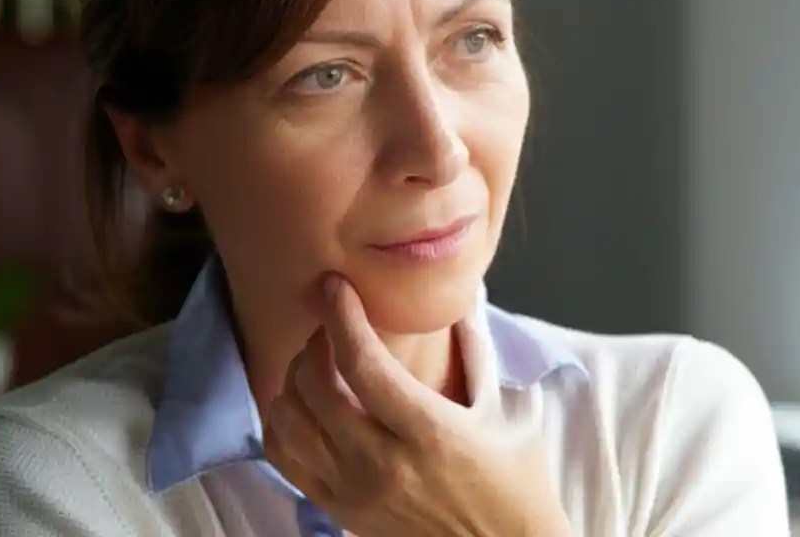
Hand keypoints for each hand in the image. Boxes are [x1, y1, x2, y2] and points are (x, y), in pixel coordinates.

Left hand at [263, 274, 571, 536]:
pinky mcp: (341, 512)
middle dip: (315, 342)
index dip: (341, 317)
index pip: (363, 363)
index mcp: (431, 433)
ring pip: (289, 421)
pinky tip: (302, 403)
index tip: (335, 287)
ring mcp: (355, 493)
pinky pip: (284, 459)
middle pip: (315, 387)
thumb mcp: (509, 412)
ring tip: (318, 362)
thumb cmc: (518, 484)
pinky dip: (281, 422)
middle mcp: (384, 464)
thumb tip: (465, 299)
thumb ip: (479, 352)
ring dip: (294, 380)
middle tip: (333, 324)